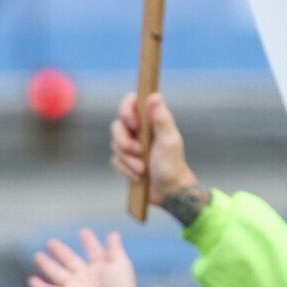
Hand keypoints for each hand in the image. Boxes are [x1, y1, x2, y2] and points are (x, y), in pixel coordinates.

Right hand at [27, 229, 138, 286]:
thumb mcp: (121, 264)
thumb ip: (115, 249)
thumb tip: (114, 233)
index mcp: (101, 266)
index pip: (93, 251)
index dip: (89, 242)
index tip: (83, 231)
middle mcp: (86, 274)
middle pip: (71, 260)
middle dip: (61, 251)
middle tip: (51, 242)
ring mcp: (75, 286)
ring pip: (57, 273)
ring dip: (47, 265)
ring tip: (37, 256)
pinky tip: (31, 281)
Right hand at [110, 92, 197, 211]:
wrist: (168, 190)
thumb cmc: (172, 164)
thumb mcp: (168, 140)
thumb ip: (160, 119)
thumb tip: (154, 96)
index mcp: (151, 120)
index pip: (130, 102)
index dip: (126, 110)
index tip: (134, 124)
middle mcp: (139, 130)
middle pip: (117, 126)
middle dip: (125, 142)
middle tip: (140, 152)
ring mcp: (131, 145)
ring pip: (114, 145)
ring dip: (128, 160)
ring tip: (142, 168)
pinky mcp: (125, 160)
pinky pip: (114, 160)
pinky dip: (125, 169)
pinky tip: (138, 176)